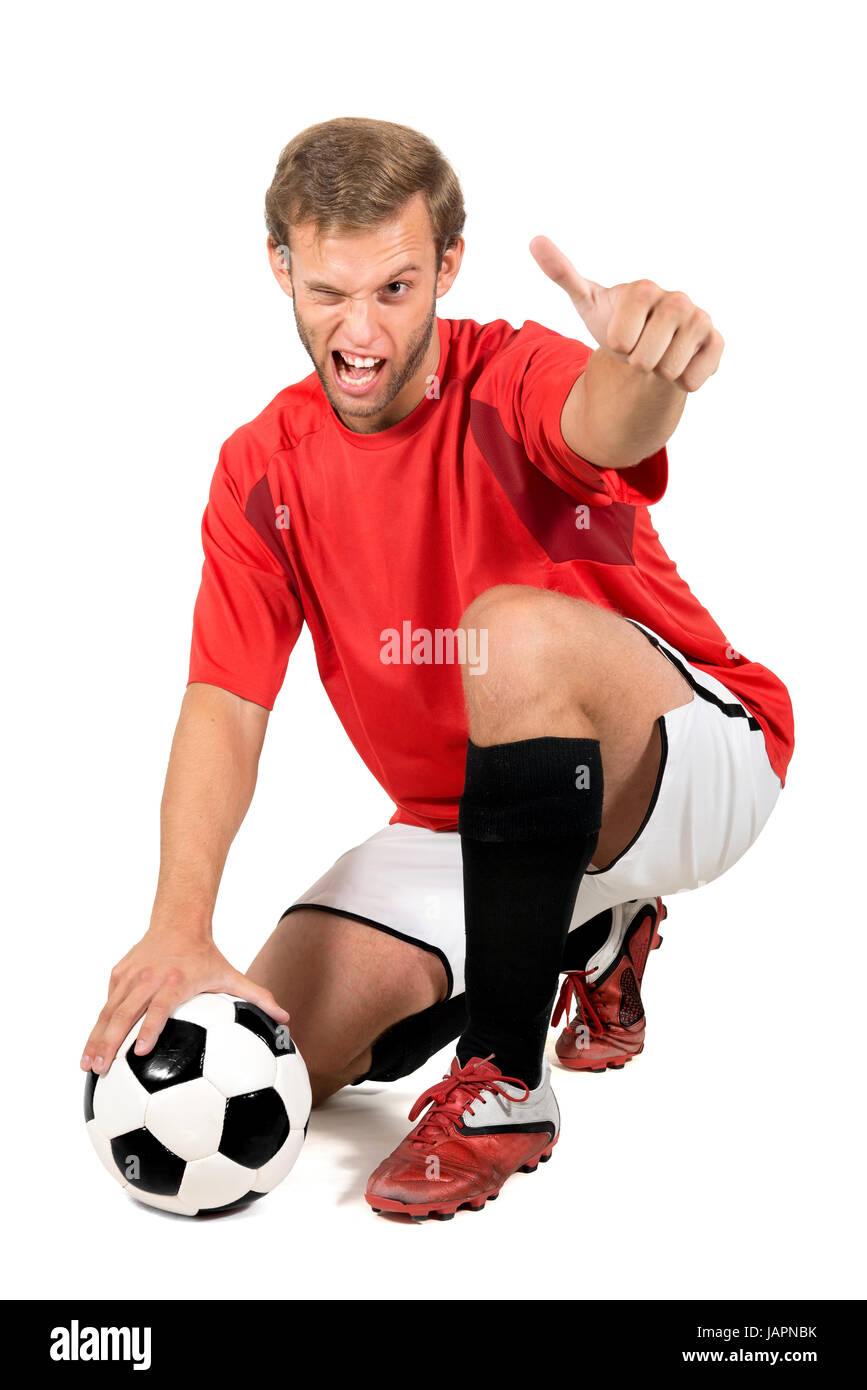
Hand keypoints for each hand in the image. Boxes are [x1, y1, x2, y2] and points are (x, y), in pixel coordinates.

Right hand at [80, 927, 289, 1074]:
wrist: (179, 921)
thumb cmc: (207, 956)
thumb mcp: (232, 976)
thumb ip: (259, 998)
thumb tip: (287, 1020)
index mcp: (176, 981)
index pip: (160, 1007)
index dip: (149, 1028)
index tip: (139, 1051)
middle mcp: (150, 978)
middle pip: (125, 1012)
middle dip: (109, 1041)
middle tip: (98, 1070)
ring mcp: (131, 975)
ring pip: (109, 1009)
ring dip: (96, 1037)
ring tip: (86, 1065)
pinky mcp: (119, 973)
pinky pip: (108, 1001)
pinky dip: (98, 1023)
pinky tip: (90, 1047)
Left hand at [529, 235, 723, 391]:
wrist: (648, 344)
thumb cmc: (616, 322)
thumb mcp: (587, 301)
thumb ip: (562, 273)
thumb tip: (534, 239)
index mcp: (644, 289)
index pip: (620, 341)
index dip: (616, 346)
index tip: (620, 335)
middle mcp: (677, 300)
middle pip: (645, 359)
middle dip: (636, 363)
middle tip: (640, 348)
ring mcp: (700, 320)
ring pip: (670, 372)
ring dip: (658, 373)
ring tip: (659, 354)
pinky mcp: (716, 343)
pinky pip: (695, 378)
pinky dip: (684, 381)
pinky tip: (680, 364)